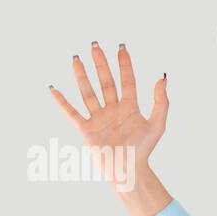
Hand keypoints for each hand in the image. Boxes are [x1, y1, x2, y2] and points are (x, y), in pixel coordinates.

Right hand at [48, 42, 167, 187]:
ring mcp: (99, 118)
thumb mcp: (158, 124)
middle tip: (95, 44)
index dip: (125, 64)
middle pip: (105, 82)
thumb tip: (162, 77)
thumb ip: (161, 102)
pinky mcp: (87, 129)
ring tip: (76, 58)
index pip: (127, 81)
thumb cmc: (144, 150)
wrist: (129, 171)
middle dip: (101, 63)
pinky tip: (54, 89)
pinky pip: (72, 113)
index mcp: (130, 108)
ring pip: (88, 92)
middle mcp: (113, 110)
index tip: (121, 47)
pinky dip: (62, 102)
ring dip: (82, 75)